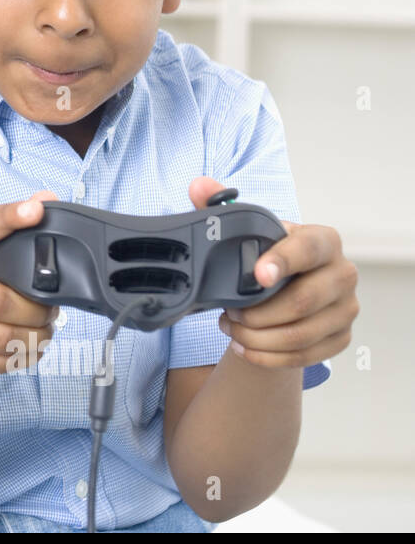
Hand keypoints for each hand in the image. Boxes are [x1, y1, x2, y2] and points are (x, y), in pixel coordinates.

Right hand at [0, 190, 62, 378]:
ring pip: (4, 337)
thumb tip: (45, 198)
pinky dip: (23, 358)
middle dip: (36, 310)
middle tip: (51, 311)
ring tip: (44, 331)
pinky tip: (27, 348)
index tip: (35, 211)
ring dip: (36, 337)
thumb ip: (10, 229)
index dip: (7, 218)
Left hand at [188, 176, 359, 368]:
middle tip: (229, 312)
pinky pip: (303, 356)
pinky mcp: (340, 338)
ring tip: (232, 329)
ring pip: (300, 334)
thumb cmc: (269, 255)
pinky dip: (267, 357)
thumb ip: (221, 206)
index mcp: (323, 241)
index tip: (256, 275)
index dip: (283, 261)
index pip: (308, 249)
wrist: (288, 290)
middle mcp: (342, 274)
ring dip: (257, 338)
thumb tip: (198, 186)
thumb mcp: (250, 230)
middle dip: (257, 313)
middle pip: (303, 301)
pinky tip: (243, 348)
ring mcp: (345, 309)